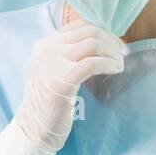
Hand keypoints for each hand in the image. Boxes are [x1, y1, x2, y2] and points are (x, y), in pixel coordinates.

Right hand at [0, 22, 124, 154]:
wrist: (34, 128)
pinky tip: (115, 71)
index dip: (103, 33)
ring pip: (93, 43)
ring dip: (113, 53)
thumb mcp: (53, 70)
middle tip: (121, 57)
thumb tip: (102, 43)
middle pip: (90, 32)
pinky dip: (109, 64)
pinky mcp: (62, 80)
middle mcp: (47, 49)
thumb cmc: (49, 102)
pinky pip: (93, 63)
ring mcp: (52, 63)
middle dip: (112, 42)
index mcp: (45, 44)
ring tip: (119, 65)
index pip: (81, 26)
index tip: (114, 47)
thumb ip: (69, 55)